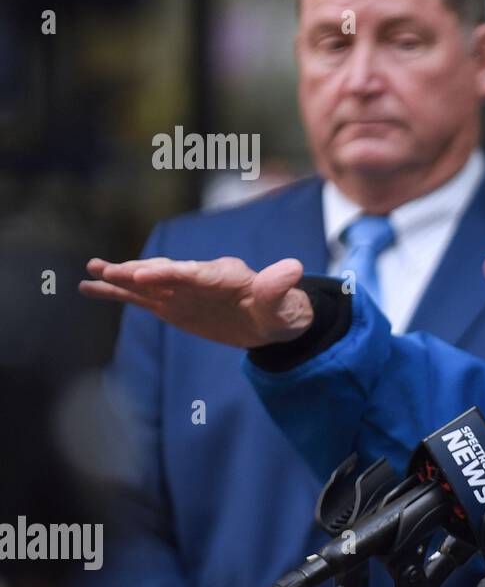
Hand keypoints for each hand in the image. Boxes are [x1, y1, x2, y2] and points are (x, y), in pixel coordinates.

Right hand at [80, 256, 314, 348]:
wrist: (272, 320)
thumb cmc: (281, 311)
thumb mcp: (284, 304)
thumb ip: (279, 287)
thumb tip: (293, 267)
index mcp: (225, 275)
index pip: (195, 273)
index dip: (171, 274)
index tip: (146, 274)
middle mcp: (199, 278)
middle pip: (166, 273)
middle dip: (139, 272)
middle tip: (110, 271)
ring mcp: (182, 290)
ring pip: (147, 283)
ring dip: (121, 277)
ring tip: (93, 269)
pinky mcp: (173, 304)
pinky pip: (141, 297)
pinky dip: (117, 292)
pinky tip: (90, 287)